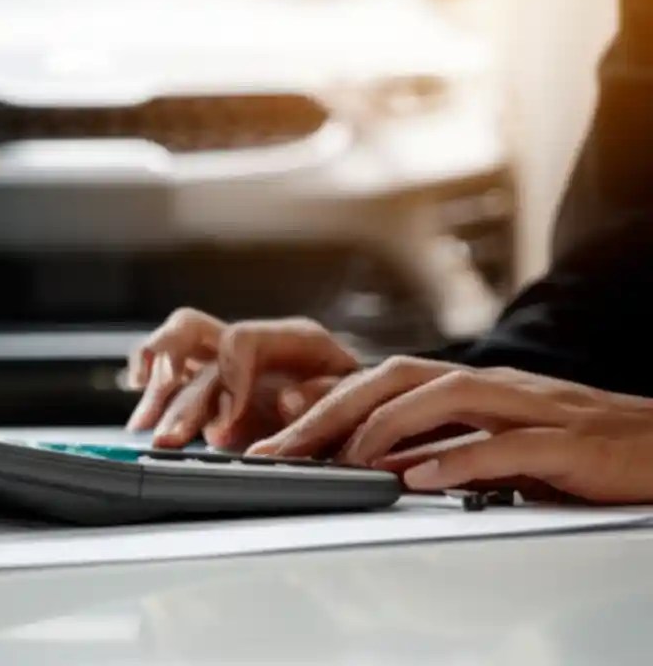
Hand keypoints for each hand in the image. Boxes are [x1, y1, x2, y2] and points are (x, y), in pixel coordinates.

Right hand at [124, 309, 359, 449]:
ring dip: (158, 392)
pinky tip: (140, 402)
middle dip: (178, 389)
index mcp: (295, 338)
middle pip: (194, 337)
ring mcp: (229, 359)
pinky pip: (169, 365)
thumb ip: (330, 394)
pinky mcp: (213, 383)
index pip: (241, 340)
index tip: (222, 427)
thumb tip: (288, 398)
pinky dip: (149, 377)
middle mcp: (255, 342)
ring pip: (176, 351)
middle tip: (170, 436)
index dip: (227, 381)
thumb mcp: (361, 398)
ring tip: (148, 431)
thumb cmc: (365, 403)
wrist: (366, 412)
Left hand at [249, 356, 652, 502]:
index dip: (327, 401)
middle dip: (332, 410)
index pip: (384, 382)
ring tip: (341, 460)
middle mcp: (494, 386)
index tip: (276, 431)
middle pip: (396, 378)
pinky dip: (461, 459)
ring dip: (385, 428)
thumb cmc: (581, 444)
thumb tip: (386, 467)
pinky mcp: (570, 440)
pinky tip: (422, 478)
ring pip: (444, 398)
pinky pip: (507, 444)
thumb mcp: (499, 445)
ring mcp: (532, 407)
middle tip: (282, 447)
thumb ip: (446, 449)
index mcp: (472, 386)